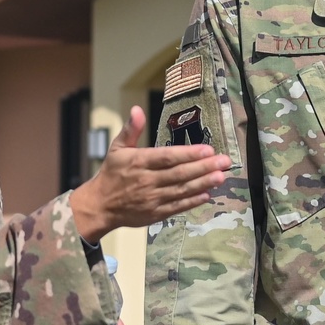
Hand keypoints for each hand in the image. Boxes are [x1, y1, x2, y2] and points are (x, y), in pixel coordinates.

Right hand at [67, 106, 229, 243]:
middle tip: (224, 161)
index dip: (188, 154)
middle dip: (203, 167)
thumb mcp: (117, 148)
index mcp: (139, 162)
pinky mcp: (155, 214)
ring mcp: (152, 199)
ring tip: (221, 176)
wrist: (100, 206)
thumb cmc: (112, 173)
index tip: (208, 149)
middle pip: (179, 174)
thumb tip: (137, 110)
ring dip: (202, 183)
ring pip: (181, 190)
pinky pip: (177, 206)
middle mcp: (147, 181)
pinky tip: (207, 194)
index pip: (167, 157)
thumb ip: (130, 129)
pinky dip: (192, 201)